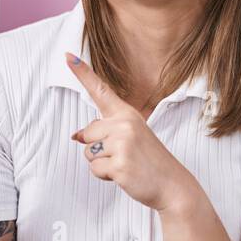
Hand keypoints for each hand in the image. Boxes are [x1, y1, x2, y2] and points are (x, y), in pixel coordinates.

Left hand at [65, 52, 199, 211]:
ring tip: (125, 164)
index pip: (100, 90)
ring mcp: (123, 143)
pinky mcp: (120, 164)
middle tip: (124, 155)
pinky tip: (123, 174)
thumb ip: (105, 132)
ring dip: (101, 164)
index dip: (82, 72)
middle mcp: (124, 124)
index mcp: (127, 114)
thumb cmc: (149, 160)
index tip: (68, 56)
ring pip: (88, 153)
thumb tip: (76, 135)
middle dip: (98, 149)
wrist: (172, 184)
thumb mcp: (130, 138)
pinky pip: (95, 169)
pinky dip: (105, 176)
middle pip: (86, 133)